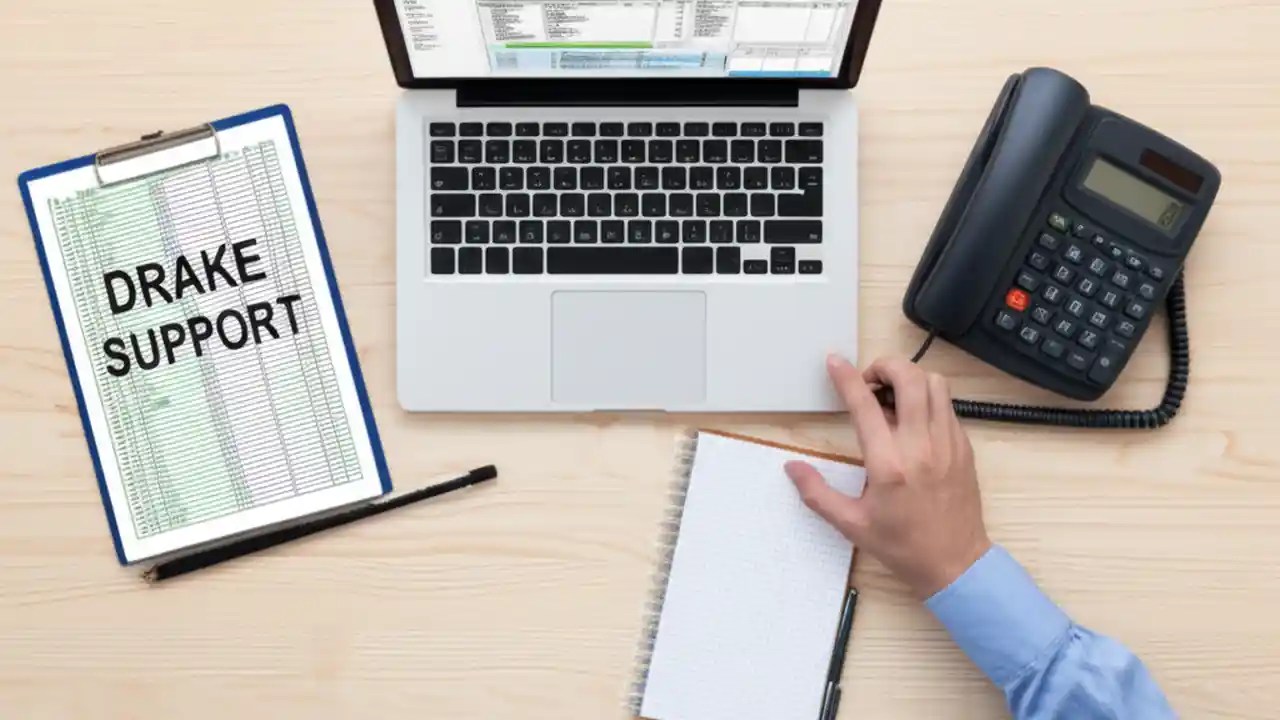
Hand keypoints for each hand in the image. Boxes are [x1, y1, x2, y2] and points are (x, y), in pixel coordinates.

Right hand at [786, 355, 990, 598]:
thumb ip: (817, 493)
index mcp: (889, 465)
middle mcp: (921, 446)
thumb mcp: (851, 524)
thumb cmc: (902, 545)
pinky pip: (947, 406)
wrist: (955, 563)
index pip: (865, 405)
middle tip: (869, 382)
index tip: (835, 362)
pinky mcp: (964, 447)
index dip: (846, 377)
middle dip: (885, 367)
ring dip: (910, 379)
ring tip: (892, 397)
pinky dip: (928, 399)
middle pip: (910, 378)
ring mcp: (948, 443)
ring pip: (935, 384)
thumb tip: (792, 467)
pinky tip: (912, 420)